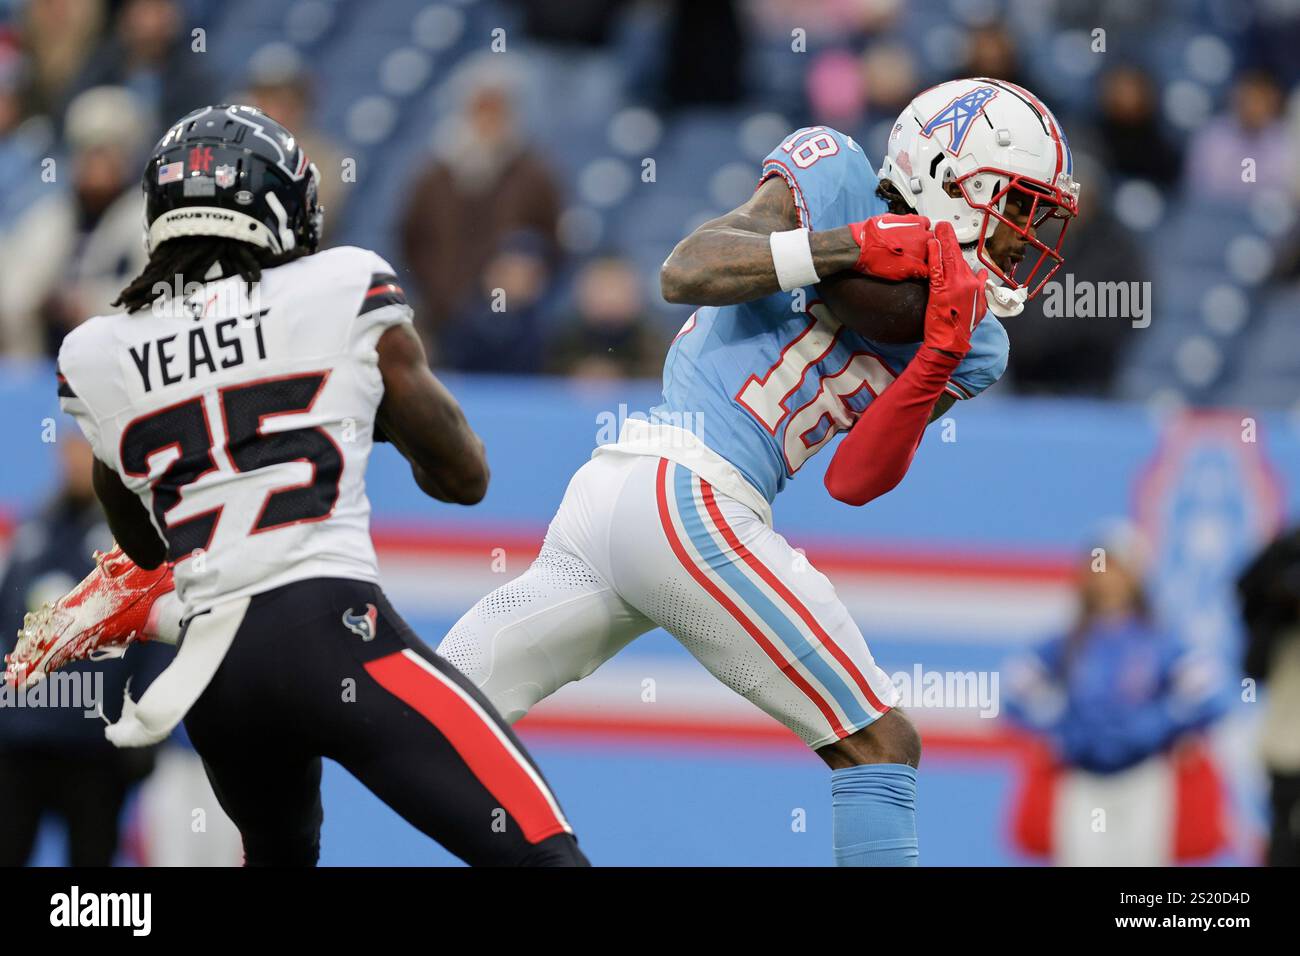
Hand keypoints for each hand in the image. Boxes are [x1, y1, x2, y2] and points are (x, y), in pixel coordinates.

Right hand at [847, 213, 930, 280]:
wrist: (861, 247)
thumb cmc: (871, 233)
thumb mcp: (890, 219)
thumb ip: (904, 222)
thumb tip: (906, 223)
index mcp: (917, 223)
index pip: (928, 226)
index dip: (921, 232)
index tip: (916, 236)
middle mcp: (921, 236)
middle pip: (932, 241)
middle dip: (923, 245)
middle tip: (911, 249)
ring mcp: (920, 252)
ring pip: (930, 256)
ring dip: (922, 258)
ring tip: (908, 259)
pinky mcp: (914, 267)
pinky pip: (925, 271)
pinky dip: (920, 271)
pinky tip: (911, 270)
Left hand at [922, 221, 986, 357]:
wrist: (950, 342)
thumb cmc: (962, 327)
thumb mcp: (979, 307)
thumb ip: (981, 289)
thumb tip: (982, 275)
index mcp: (974, 285)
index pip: (964, 262)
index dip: (955, 250)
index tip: (950, 239)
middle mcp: (965, 282)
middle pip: (956, 255)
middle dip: (949, 238)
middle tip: (943, 225)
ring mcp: (952, 285)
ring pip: (947, 258)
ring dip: (942, 241)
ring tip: (937, 228)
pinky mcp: (939, 290)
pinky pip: (936, 269)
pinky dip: (934, 255)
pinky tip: (932, 244)